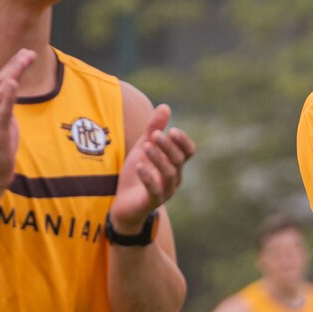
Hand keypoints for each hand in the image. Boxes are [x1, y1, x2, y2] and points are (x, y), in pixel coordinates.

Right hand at [0, 49, 35, 189]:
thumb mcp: (5, 121)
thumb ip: (7, 106)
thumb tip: (12, 90)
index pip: (2, 80)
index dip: (13, 65)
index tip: (27, 52)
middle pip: (2, 81)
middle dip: (15, 65)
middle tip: (30, 52)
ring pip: (1, 92)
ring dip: (13, 74)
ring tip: (23, 60)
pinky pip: (2, 111)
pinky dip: (7, 96)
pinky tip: (12, 83)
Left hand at [108, 104, 195, 229]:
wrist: (124, 205)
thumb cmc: (137, 174)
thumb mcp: (144, 148)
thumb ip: (154, 128)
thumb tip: (165, 106)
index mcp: (175, 164)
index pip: (188, 152)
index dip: (183, 141)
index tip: (172, 130)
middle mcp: (174, 178)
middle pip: (179, 160)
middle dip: (168, 146)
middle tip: (154, 135)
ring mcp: (165, 191)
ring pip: (169, 174)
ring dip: (158, 158)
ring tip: (145, 146)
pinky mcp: (151, 202)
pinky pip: (154, 190)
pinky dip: (148, 177)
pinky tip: (139, 166)